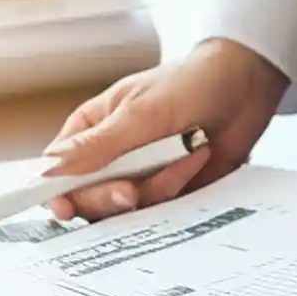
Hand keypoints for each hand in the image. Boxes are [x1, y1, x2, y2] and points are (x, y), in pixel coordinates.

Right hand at [41, 38, 289, 221]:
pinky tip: (195, 159)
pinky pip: (161, 210)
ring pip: (127, 210)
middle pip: (89, 200)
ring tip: (184, 152)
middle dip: (112, 197)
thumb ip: (97, 146)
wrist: (245, 89)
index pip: (57, 171)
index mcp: (90, 131)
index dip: (55, 193)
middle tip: (132, 190)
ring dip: (157, 186)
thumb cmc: (189, 84)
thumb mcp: (139, 113)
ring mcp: (139, 176)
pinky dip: (178, 188)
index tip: (64, 209)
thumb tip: (51, 169)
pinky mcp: (168, 191)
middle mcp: (110, 158)